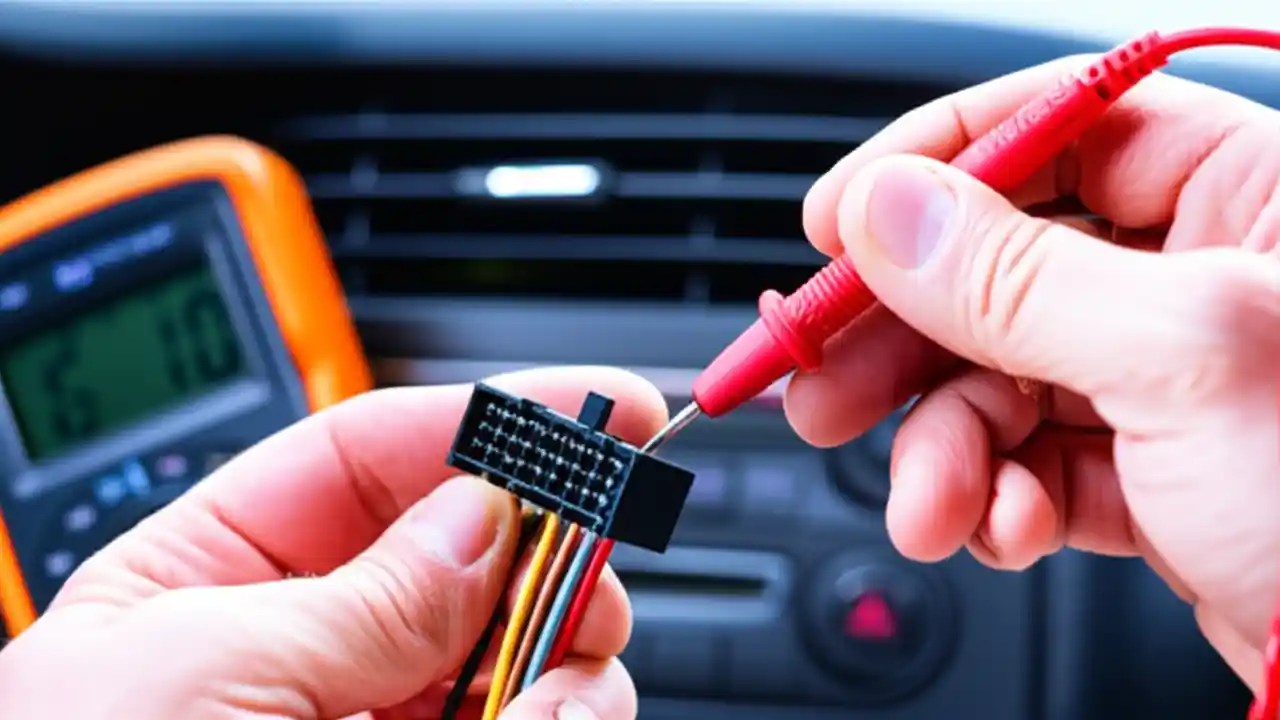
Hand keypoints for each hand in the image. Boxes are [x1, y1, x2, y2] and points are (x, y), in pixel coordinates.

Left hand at [0, 367, 666, 718]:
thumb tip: (483, 515)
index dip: (481, 420)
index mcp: (206, 584)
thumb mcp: (196, 682)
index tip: (597, 408)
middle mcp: (306, 652)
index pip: (362, 459)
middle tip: (597, 556)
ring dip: (564, 653)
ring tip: (548, 690)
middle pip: (464, 548)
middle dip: (545, 543)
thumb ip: (356, 597)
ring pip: (522, 645)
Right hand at [785, 58, 1279, 690]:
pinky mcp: (1149, 470)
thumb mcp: (1180, 360)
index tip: (836, 219)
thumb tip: (887, 210)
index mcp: (1246, 195)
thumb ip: (1014, 276)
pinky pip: (1029, 460)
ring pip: (997, 377)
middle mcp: (1200, 275)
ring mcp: (1168, 378)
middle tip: (822, 381)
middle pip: (997, 264)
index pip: (1059, 128)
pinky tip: (1007, 527)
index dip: (934, 165)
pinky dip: (997, 500)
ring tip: (928, 504)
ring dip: (943, 447)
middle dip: (903, 339)